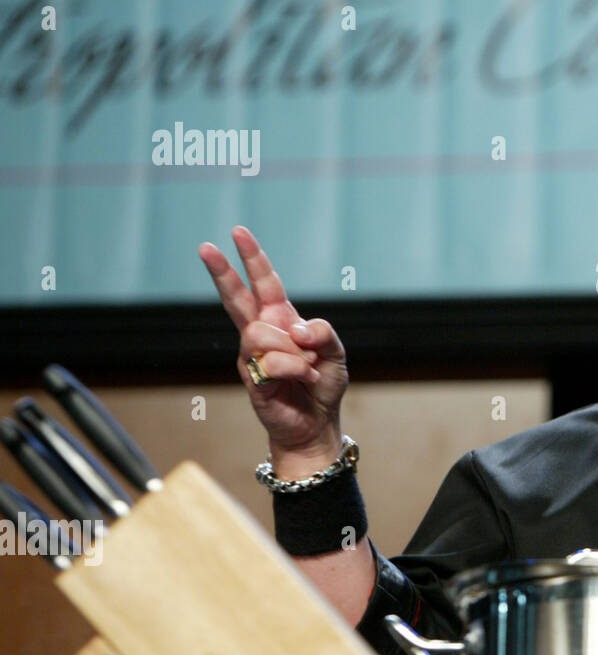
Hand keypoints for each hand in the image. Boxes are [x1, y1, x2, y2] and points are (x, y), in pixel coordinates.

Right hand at [198, 227, 348, 463]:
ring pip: (259, 333)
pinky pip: (272, 362)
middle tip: (205, 247)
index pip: (265, 283)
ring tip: (307, 367)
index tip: (237, 232)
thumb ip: (323, 332)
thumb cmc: (323, 384)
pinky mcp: (251, 378)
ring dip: (293, 350)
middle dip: (222, 271)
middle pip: (236, 297)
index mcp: (281, 318)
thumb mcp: (336, 352)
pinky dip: (296, 369)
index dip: (253, 257)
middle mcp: (262, 332)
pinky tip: (304, 378)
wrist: (317, 422)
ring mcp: (252, 355)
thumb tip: (295, 329)